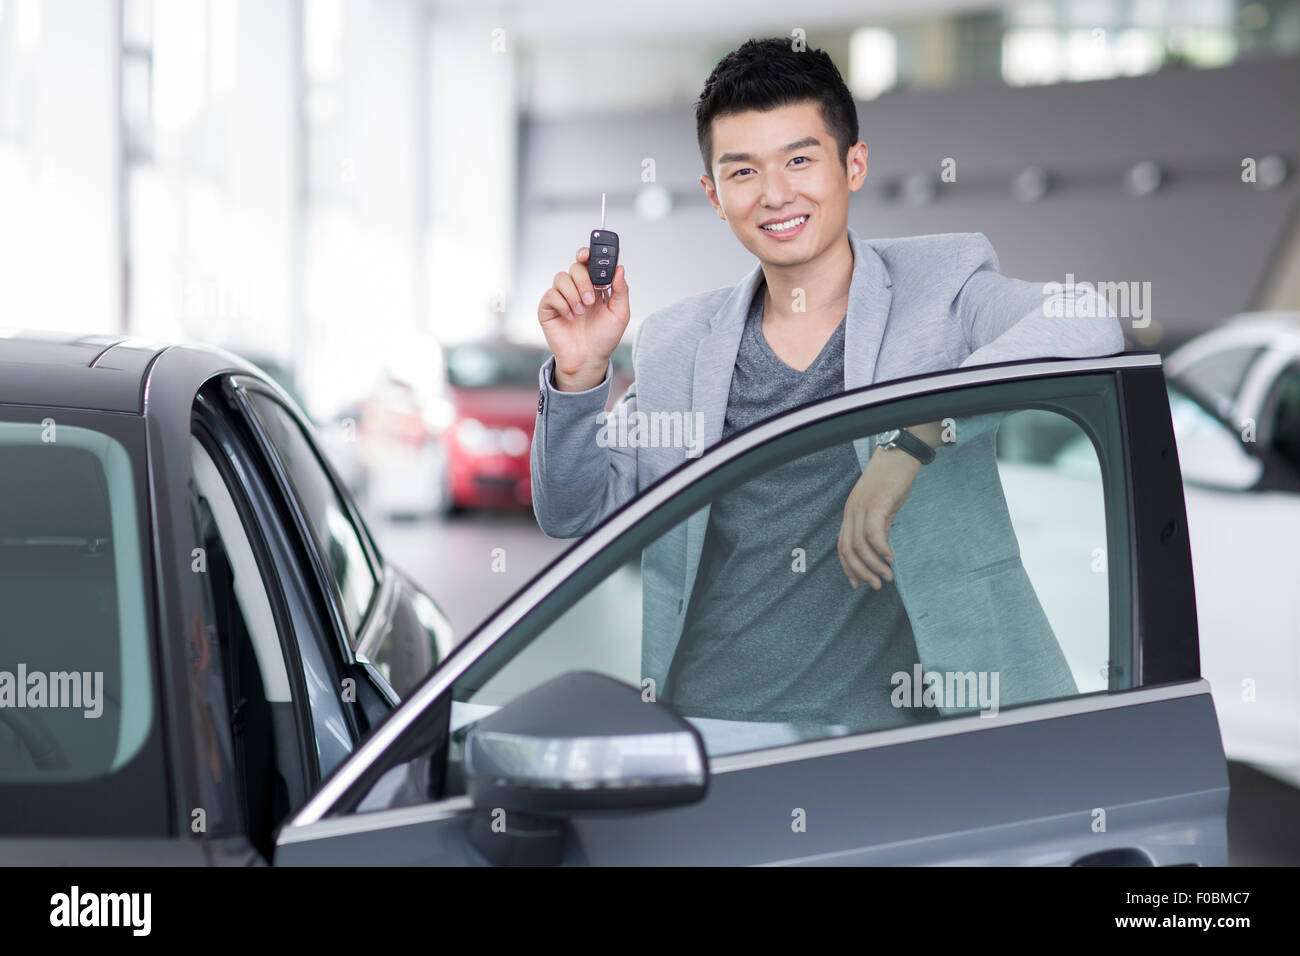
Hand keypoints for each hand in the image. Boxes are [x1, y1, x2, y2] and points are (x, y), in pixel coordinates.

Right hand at [537, 247, 629, 390]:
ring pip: (561, 278)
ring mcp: (562, 297)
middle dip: (583, 281)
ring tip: (581, 312)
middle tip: (591, 299)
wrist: (589, 359)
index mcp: (595, 286)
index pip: (588, 263)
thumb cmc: (604, 338)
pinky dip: (562, 304)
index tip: (589, 254)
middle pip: (575, 267)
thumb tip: (620, 268)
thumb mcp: (620, 313)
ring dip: (573, 294)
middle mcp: (577, 289)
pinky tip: (570, 317)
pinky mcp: (549, 308)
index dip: (587, 254)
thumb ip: (621, 290)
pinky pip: (551, 294)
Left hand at [837, 447, 921, 589]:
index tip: (858, 584)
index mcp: (851, 512)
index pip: (842, 545)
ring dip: (873, 565)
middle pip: (848, 549)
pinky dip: (880, 549)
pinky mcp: (877, 502)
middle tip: (875, 585)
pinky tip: (890, 558)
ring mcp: (862, 506)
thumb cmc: (894, 478)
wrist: (901, 452)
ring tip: (886, 577)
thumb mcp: (883, 506)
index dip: (848, 567)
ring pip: (860, 544)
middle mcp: (852, 510)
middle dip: (860, 572)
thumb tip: (880, 549)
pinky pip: (874, 532)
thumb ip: (879, 525)